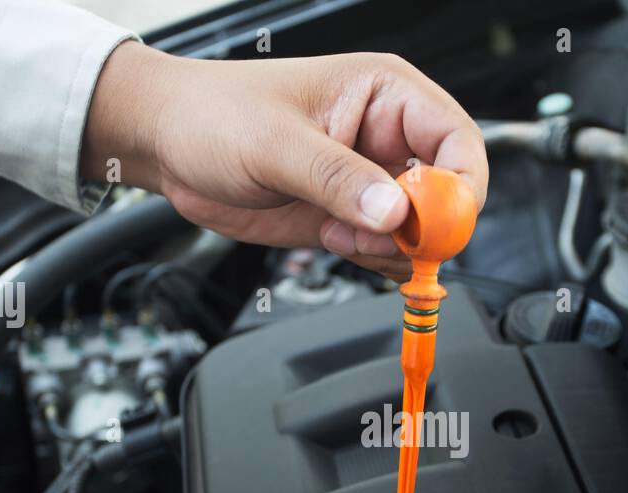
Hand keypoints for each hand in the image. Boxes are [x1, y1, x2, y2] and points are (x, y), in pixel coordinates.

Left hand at [80, 42, 487, 279]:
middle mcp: (388, 139)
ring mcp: (370, 183)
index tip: (435, 225)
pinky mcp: (350, 219)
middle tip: (378, 239)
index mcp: (388, 96)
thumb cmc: (213, 115)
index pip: (458, 142)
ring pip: (421, 232)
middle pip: (449, 195)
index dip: (461, 188)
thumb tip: (395, 211)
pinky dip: (374, 263)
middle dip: (423, 228)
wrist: (167, 145)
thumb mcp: (276, 145)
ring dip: (393, 250)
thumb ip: (338, 179)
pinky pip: (388, 252)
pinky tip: (332, 243)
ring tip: (341, 237)